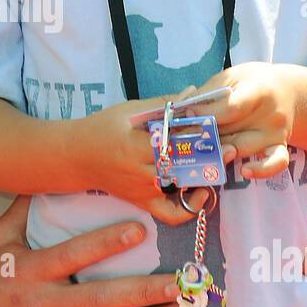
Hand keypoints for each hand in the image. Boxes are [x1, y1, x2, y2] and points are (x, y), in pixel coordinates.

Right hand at [72, 90, 217, 226]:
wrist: (76, 157)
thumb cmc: (101, 128)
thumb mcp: (128, 111)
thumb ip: (162, 104)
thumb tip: (192, 93)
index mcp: (136, 146)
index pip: (176, 142)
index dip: (199, 136)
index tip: (216, 127)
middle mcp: (141, 172)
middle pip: (184, 167)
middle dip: (209, 158)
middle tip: (229, 148)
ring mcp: (143, 191)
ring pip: (182, 187)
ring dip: (203, 176)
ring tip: (218, 164)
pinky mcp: (143, 202)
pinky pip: (171, 214)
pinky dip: (189, 207)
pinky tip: (200, 192)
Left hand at [192, 63, 296, 178]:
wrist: (288, 91)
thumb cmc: (253, 82)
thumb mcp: (231, 77)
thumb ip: (208, 93)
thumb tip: (183, 112)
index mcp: (258, 91)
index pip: (231, 108)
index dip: (206, 114)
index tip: (187, 113)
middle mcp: (270, 114)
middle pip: (233, 132)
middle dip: (204, 136)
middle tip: (182, 138)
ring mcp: (276, 133)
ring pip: (243, 149)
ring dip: (219, 152)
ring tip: (201, 150)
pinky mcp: (280, 146)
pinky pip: (275, 163)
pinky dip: (261, 170)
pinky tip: (244, 170)